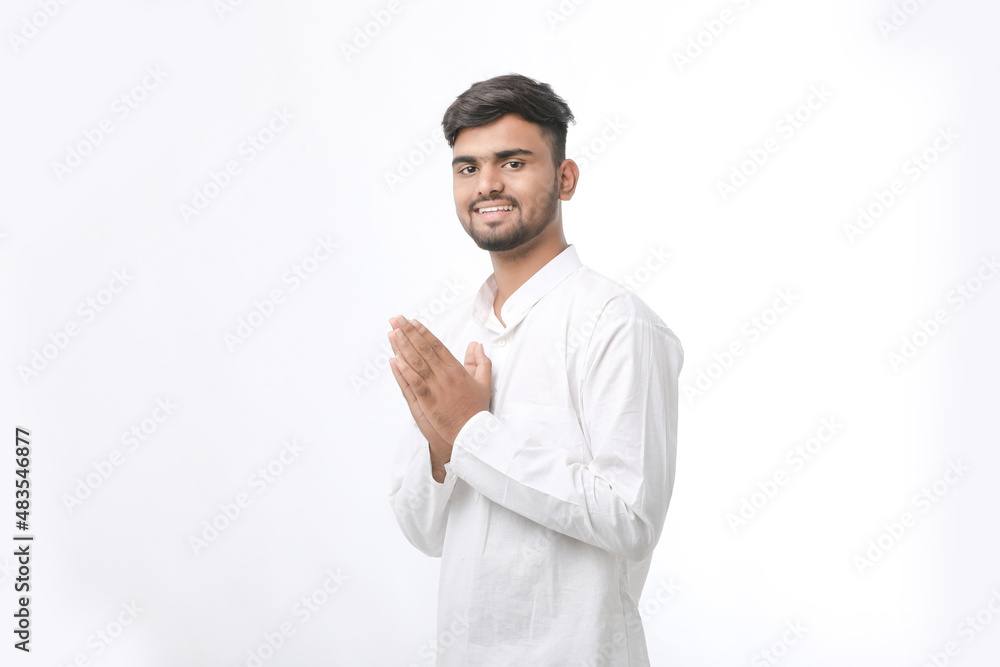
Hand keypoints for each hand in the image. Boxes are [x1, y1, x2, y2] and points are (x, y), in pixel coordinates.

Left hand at [387, 316, 490, 445]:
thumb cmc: (477, 409)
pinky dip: (405, 372)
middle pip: (424, 349)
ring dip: (403, 347)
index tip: (412, 322)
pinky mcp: (429, 402)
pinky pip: (415, 384)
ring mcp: (436, 388)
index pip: (437, 345)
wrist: (474, 432)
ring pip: (417, 363)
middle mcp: (445, 375)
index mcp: (457, 369)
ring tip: (393, 333)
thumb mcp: (484, 382)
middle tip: (396, 319)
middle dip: (409, 333)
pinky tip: (395, 361)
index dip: (423, 332)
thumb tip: (476, 345)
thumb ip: (480, 362)